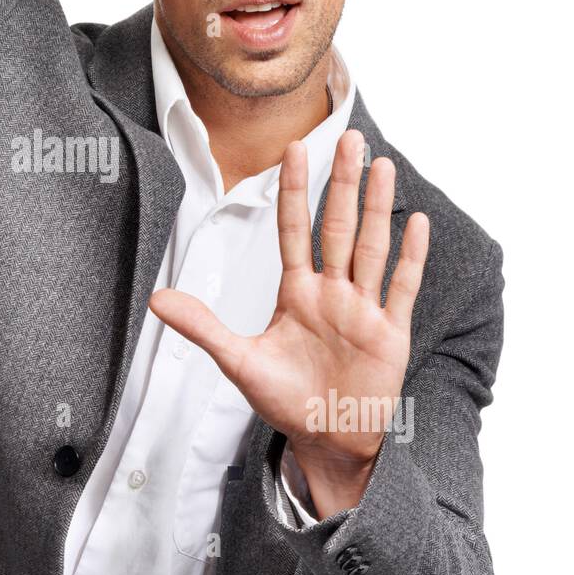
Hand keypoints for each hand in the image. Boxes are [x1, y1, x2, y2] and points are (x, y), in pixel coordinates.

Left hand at [147, 131, 429, 489]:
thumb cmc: (286, 400)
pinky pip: (402, 287)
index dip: (294, 189)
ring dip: (376, 206)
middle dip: (341, 182)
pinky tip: (417, 221)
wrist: (327, 438)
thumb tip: (156, 299)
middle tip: (350, 135)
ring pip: (371, 246)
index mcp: (297, 292)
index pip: (294, 229)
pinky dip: (410, 256)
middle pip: (337, 226)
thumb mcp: (238, 362)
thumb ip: (203, 327)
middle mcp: (332, 292)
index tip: (295, 147)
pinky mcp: (391, 332)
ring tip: (381, 165)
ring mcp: (364, 309)